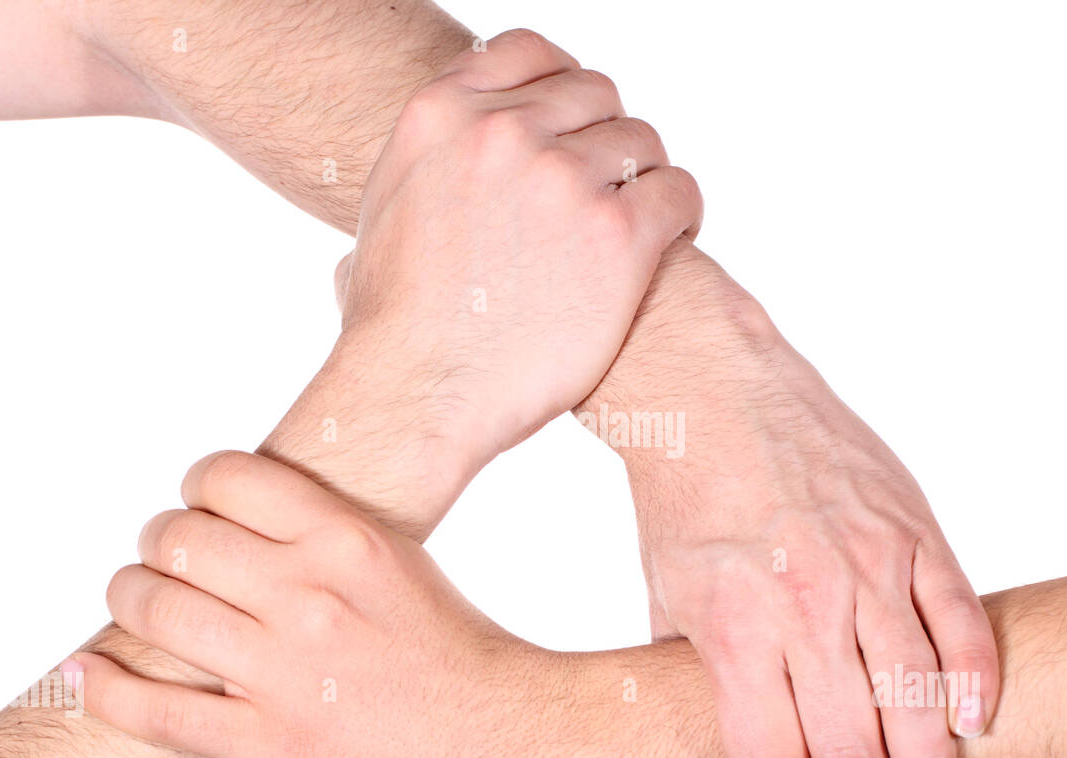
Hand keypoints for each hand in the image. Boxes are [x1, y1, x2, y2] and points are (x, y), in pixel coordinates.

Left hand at [70, 451, 558, 757]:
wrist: (508, 742)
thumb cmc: (463, 654)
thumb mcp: (400, 566)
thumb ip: (325, 540)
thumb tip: (255, 522)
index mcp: (347, 540)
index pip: (224, 477)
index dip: (195, 490)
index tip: (198, 512)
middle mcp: (309, 594)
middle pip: (176, 538)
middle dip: (156, 546)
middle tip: (163, 563)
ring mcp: (285, 670)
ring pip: (154, 610)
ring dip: (130, 602)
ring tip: (138, 606)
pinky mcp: (270, 742)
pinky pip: (156, 710)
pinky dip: (108, 691)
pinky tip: (92, 678)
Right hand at [334, 28, 700, 471]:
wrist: (419, 394)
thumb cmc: (396, 326)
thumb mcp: (386, 210)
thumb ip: (429, 163)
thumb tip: (438, 168)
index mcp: (443, 113)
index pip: (532, 53)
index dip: (563, 90)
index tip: (575, 128)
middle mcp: (505, 132)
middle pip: (597, 95)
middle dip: (605, 141)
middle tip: (607, 193)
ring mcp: (565, 178)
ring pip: (642, 142)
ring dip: (643, 181)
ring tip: (635, 228)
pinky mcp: (619, 233)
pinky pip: (678, 192)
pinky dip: (680, 216)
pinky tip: (664, 247)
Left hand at [582, 244, 1000, 757]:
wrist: (713, 392)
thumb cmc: (685, 498)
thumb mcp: (667, 595)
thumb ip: (697, 671)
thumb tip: (719, 735)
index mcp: (734, 623)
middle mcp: (806, 601)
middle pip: (854, 746)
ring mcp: (869, 563)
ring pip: (919, 698)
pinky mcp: (912, 530)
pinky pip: (962, 622)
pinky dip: (975, 683)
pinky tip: (970, 724)